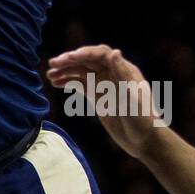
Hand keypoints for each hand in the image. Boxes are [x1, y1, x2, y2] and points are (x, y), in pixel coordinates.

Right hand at [45, 45, 163, 159]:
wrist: (145, 141)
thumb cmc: (144, 119)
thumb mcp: (133, 97)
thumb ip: (122, 74)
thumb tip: (114, 51)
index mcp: (123, 70)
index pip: (100, 54)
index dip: (83, 53)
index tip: (68, 58)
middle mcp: (112, 74)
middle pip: (87, 61)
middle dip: (69, 61)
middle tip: (52, 64)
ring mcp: (104, 86)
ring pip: (80, 72)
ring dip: (65, 71)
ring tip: (49, 75)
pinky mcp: (98, 97)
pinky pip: (80, 85)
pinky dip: (68, 82)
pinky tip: (56, 83)